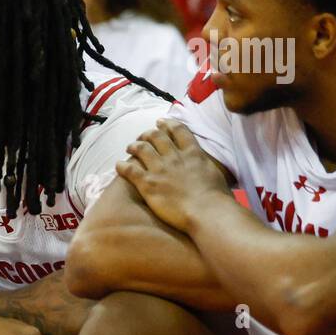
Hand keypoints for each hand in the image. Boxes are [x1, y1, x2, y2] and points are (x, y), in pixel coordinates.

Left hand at [116, 119, 230, 231]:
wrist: (207, 212)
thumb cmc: (216, 198)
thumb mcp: (214, 173)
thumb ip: (204, 166)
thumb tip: (204, 167)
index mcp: (192, 153)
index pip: (178, 131)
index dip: (167, 124)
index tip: (160, 122)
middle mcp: (174, 157)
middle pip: (156, 136)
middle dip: (147, 134)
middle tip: (143, 136)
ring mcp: (160, 169)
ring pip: (141, 148)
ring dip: (134, 146)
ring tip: (130, 147)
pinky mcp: (148, 184)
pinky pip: (130, 170)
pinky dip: (122, 166)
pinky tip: (118, 165)